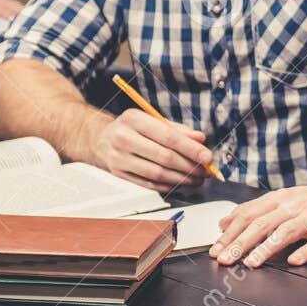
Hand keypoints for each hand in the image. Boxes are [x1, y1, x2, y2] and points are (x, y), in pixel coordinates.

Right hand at [93, 108, 209, 192]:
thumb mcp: (150, 119)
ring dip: (182, 179)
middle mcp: (124, 138)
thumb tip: (200, 139)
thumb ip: (177, 129)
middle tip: (206, 171)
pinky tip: (181, 184)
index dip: (191, 149)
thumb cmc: (131, 128)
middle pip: (164, 157)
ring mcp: (119, 158)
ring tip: (197, 180)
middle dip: (189, 166)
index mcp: (134, 119)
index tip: (207, 157)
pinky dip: (169, 186)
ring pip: (158, 174)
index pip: (168, 137)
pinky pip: (149, 184)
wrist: (98, 139)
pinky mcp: (119, 175)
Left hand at [208, 168, 306, 267]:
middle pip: (263, 223)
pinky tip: (295, 261)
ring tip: (251, 262)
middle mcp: (294, 206)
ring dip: (266, 247)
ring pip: (286, 231)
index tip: (215, 248)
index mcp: (281, 199)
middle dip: (240, 242)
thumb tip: (224, 223)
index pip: (249, 214)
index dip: (231, 231)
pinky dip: (306, 251)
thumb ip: (256, 211)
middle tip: (225, 259)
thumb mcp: (285, 199)